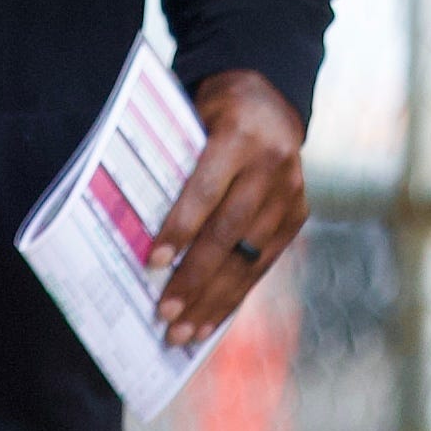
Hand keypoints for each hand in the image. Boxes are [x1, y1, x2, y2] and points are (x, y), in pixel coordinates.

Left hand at [147, 69, 307, 347]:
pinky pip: (265, 263)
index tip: (153, 262)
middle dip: (195, 278)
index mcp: (240, 134)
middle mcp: (272, 166)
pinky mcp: (298, 215)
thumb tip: (132, 227)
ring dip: (215, 299)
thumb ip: (173, 164)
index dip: (180, 228)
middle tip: (165, 314)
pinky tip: (212, 318)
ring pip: (250, 256)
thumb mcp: (190, 120)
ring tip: (184, 331)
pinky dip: (236, 293)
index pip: (206, 189)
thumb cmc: (212, 113)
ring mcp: (291, 193)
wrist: (270, 99)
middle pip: (229, 231)